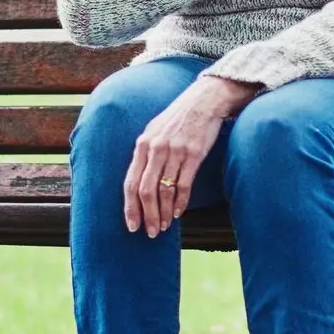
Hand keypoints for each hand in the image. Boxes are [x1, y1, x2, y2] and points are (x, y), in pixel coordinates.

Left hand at [123, 76, 260, 236]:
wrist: (203, 101)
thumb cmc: (178, 119)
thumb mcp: (154, 131)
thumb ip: (145, 154)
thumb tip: (138, 181)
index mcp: (142, 145)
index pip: (130, 182)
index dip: (130, 207)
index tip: (132, 225)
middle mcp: (155, 149)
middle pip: (146, 190)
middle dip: (146, 215)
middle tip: (150, 232)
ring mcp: (175, 152)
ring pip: (164, 191)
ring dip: (163, 213)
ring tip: (164, 226)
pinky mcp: (193, 155)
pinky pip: (184, 184)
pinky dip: (180, 202)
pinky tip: (178, 213)